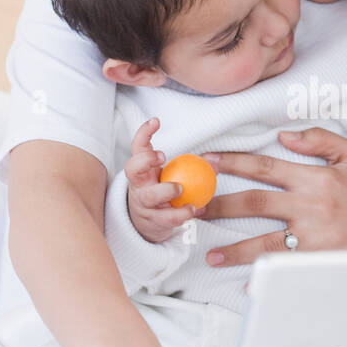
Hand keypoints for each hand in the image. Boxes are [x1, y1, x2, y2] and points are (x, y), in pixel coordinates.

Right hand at [124, 118, 196, 243]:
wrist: (149, 224)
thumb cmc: (162, 193)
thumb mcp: (171, 176)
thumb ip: (192, 167)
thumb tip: (214, 159)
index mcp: (143, 170)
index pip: (138, 148)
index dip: (144, 133)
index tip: (156, 121)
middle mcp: (138, 185)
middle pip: (133, 169)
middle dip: (145, 160)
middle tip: (162, 157)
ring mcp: (143, 204)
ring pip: (150, 196)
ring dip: (166, 190)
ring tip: (180, 189)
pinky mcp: (152, 222)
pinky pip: (166, 218)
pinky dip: (180, 214)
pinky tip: (193, 210)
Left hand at [198, 127, 346, 265]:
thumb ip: (320, 140)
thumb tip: (284, 134)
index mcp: (316, 177)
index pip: (266, 166)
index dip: (233, 162)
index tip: (208, 162)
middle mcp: (312, 206)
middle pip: (255, 203)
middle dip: (220, 205)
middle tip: (193, 209)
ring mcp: (315, 237)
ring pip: (264, 242)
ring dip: (234, 250)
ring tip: (210, 255)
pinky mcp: (320, 261)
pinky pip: (285, 269)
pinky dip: (265, 278)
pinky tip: (246, 284)